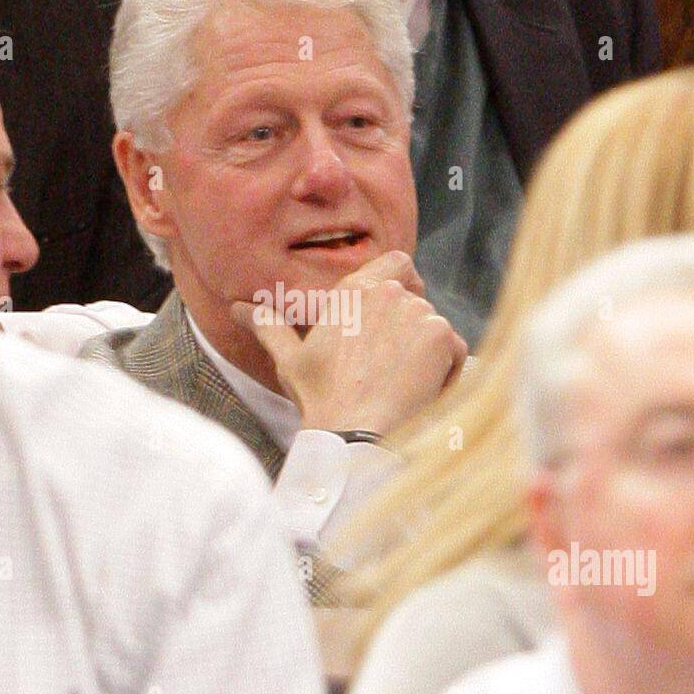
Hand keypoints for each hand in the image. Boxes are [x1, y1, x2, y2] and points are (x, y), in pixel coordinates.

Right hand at [231, 251, 466, 435]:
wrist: (352, 431)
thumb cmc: (319, 396)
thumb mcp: (289, 358)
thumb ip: (268, 324)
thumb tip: (237, 308)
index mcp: (355, 291)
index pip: (397, 263)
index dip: (404, 283)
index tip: (396, 313)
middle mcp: (389, 293)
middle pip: (419, 299)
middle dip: (412, 328)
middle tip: (393, 365)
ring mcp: (419, 313)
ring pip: (436, 326)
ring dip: (427, 353)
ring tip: (401, 386)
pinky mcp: (442, 338)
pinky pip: (456, 350)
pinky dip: (446, 372)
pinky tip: (421, 393)